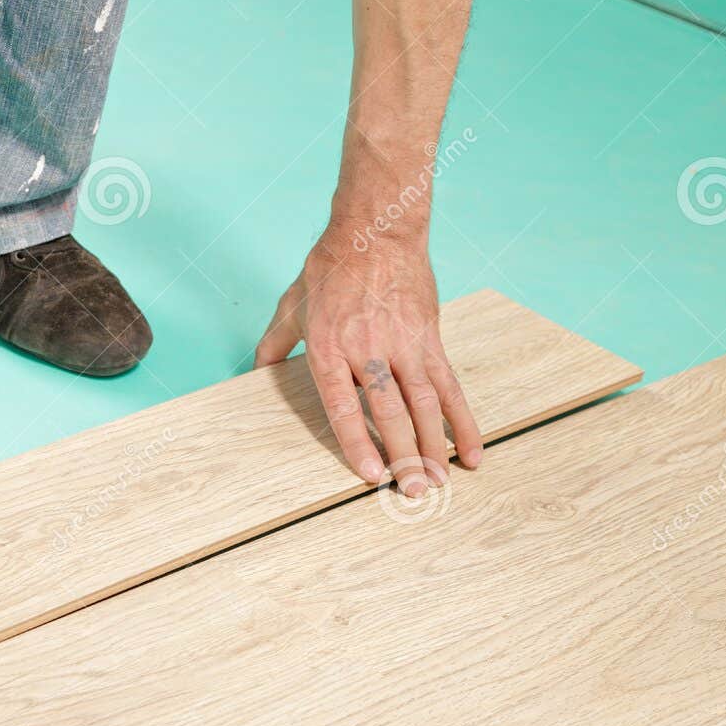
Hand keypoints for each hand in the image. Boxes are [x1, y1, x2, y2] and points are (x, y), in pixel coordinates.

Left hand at [254, 228, 481, 495]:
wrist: (375, 232)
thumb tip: (254, 373)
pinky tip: (471, 450)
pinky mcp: (430, 339)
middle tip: (415, 492)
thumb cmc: (329, 268)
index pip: (343, 405)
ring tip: (441, 480)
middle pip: (389, 411)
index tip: (371, 475)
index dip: (358, 441)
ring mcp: (403, 345)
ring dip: (434, 445)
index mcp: (329, 348)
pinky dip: (463, 420)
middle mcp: (367, 351)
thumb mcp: (290, 305)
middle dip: (404, 455)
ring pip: (424, 404)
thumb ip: (273, 345)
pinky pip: (449, 386)